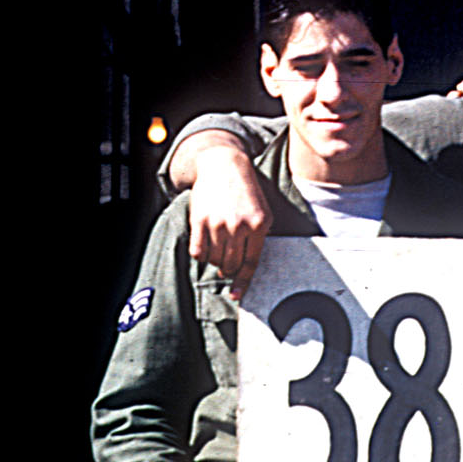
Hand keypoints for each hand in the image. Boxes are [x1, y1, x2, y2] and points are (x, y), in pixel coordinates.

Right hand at [182, 133, 272, 297]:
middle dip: (229, 270)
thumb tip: (249, 266)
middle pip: (232, 264)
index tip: (236, 295)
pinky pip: (198, 251)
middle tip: (227, 265)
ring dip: (216, 261)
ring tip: (219, 250)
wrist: (224, 166)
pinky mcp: (200, 220)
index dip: (243, 282)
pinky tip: (205, 248)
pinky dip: (201, 255)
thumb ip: (260, 237)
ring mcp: (218, 224)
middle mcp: (239, 226)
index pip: (251, 263)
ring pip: (214, 259)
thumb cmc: (247, 192)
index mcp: (259, 225)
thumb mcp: (264, 212)